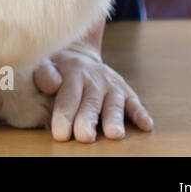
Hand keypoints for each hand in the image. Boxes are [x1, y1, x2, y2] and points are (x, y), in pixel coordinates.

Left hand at [32, 46, 153, 141]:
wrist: (79, 54)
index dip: (64, 115)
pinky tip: (146, 125)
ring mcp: (112, 85)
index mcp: (72, 72)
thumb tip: (53, 84)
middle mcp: (95, 78)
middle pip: (91, 102)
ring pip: (114, 103)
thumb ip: (44, 73)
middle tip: (85, 137)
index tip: (61, 134)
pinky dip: (140, 113)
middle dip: (88, 120)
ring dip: (114, 119)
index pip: (67, 96)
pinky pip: (134, 102)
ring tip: (114, 134)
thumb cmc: (58, 68)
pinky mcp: (126, 91)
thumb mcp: (46, 63)